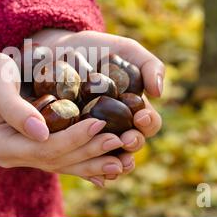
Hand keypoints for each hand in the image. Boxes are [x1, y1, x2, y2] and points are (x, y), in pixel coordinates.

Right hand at [0, 48, 127, 183]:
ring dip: (94, 163)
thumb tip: (42, 132)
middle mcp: (14, 156)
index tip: (99, 122)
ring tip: (124, 159)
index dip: (74, 138)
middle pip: (58, 160)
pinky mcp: (36, 150)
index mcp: (2, 145)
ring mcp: (25, 156)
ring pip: (64, 164)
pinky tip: (109, 168)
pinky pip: (63, 161)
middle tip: (122, 140)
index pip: (45, 148)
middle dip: (91, 151)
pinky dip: (86, 164)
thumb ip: (15, 109)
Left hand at [31, 29, 164, 182]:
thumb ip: (148, 65)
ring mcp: (91, 133)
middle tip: (125, 139)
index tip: (140, 116)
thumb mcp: (125, 50)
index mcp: (131, 108)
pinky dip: (87, 166)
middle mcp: (114, 125)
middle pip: (130, 144)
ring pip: (107, 156)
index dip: (148, 123)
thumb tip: (159, 92)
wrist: (57, 47)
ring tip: (112, 161)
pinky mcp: (68, 137)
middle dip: (132, 144)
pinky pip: (79, 157)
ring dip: (113, 162)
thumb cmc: (96, 49)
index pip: (148, 123)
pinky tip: (89, 168)